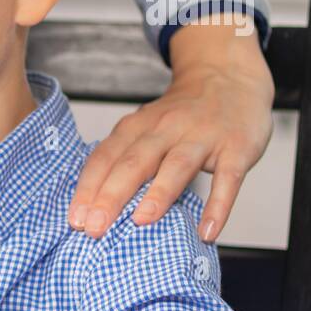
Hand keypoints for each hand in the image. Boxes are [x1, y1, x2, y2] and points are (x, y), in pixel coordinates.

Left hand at [67, 15, 273, 242]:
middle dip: (110, 196)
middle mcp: (166, 129)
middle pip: (133, 163)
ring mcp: (202, 138)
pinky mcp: (236, 149)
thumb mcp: (145, 128)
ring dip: (157, 195)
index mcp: (137, 127)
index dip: (88, 188)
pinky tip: (207, 232)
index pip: (105, 158)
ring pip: (176, 166)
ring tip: (140, 222)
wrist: (229, 79)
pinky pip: (227, 180)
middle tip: (94, 228)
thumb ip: (124, 159)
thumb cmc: (180, 117)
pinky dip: (218, 207)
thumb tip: (94, 206)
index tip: (75, 220)